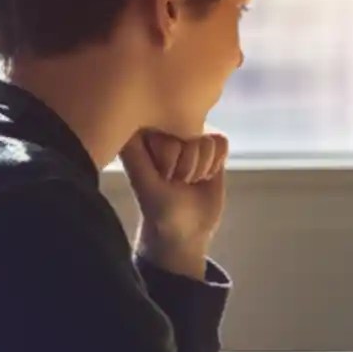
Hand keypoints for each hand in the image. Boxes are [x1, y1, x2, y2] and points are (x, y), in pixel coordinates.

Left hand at [119, 129, 229, 278]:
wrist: (184, 229)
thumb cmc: (159, 208)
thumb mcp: (143, 181)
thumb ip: (135, 152)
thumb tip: (131, 122)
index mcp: (142, 136)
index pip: (165, 131)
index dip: (168, 159)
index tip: (161, 178)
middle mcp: (165, 130)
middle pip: (189, 133)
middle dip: (187, 164)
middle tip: (176, 181)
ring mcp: (189, 136)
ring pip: (206, 139)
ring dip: (201, 167)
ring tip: (189, 180)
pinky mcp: (211, 146)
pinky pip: (221, 142)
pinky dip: (216, 163)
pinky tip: (205, 175)